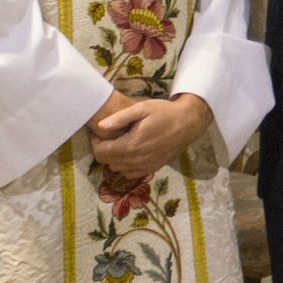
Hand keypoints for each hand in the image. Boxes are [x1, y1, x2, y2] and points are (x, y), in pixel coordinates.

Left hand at [89, 93, 213, 179]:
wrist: (187, 123)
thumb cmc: (164, 113)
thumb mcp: (141, 108)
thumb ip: (119, 118)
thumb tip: (100, 126)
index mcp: (131, 145)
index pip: (101, 152)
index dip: (95, 142)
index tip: (98, 133)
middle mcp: (136, 160)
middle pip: (107, 162)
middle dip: (103, 149)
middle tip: (108, 136)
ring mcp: (145, 166)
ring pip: (117, 169)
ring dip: (113, 158)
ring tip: (119, 143)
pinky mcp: (152, 168)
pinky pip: (130, 173)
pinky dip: (125, 165)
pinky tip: (130, 152)